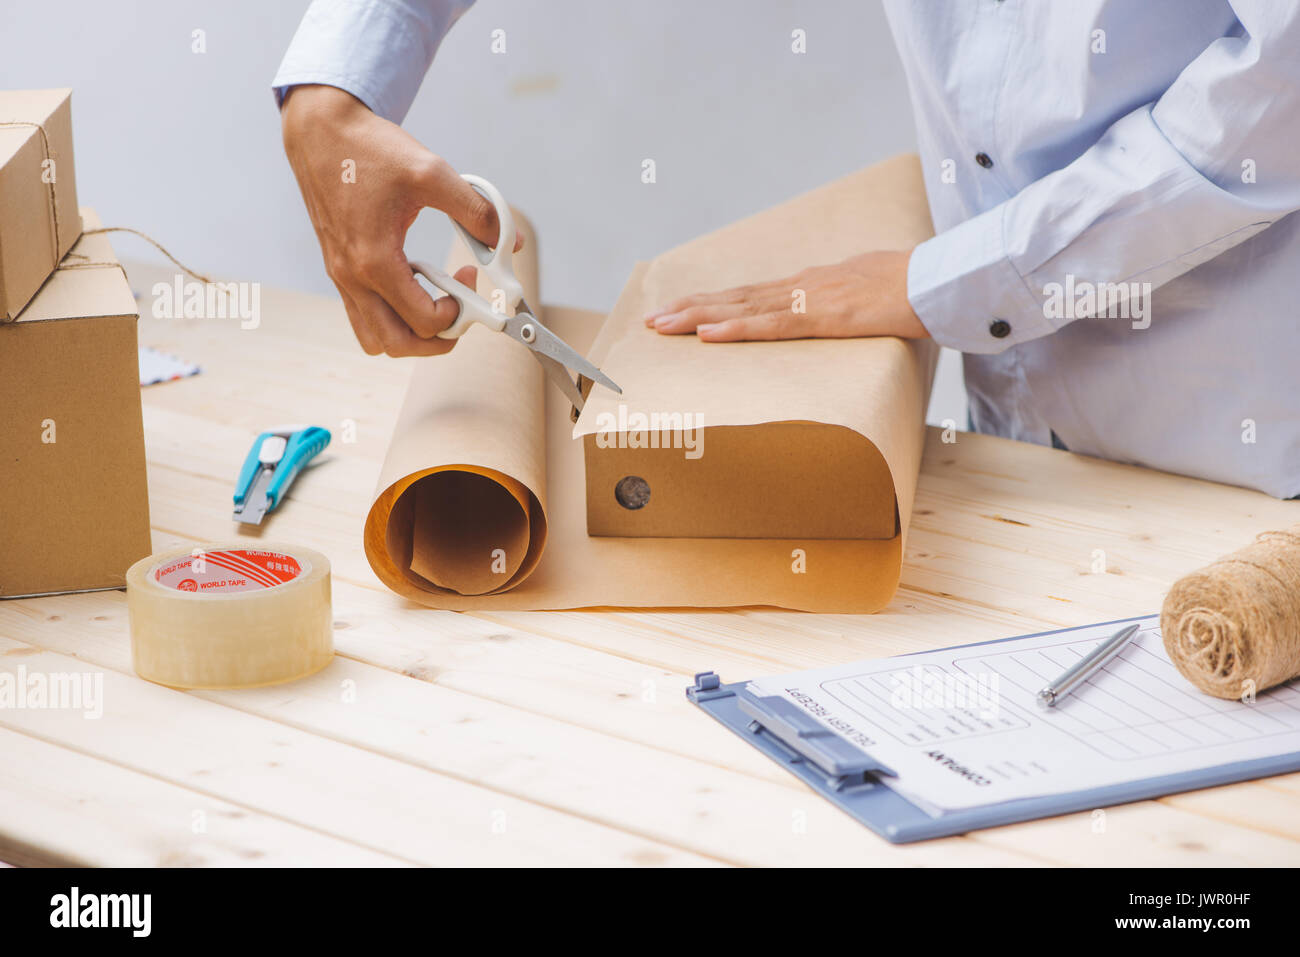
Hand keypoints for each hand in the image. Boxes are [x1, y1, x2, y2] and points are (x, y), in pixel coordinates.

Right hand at [280, 84, 521, 356]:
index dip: (459, 312)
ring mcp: (341, 276)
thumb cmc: (369, 150)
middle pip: (397, 345)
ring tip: (433, 300)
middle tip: (459, 309)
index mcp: (375, 261)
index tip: (471, 277)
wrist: (320, 130)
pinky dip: (390, 315)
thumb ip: (477, 211)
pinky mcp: (338, 269)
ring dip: (409, 333)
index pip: (424, 321)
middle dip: (437, 339)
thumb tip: (510, 242)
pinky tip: (411, 280)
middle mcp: (352, 277)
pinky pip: (362, 316)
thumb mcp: (433, 174)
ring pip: (374, 339)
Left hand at [643, 250, 927, 341]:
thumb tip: (842, 314)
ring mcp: (809, 299)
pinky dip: (736, 329)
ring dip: (699, 317)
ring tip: (663, 325)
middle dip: (692, 309)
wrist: (941, 279)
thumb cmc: (914, 290)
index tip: (682, 310)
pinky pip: (771, 326)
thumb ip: (848, 306)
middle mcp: (801, 287)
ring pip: (742, 309)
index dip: (715, 303)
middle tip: (654, 320)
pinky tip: (708, 334)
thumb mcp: (871, 298)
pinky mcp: (822, 316)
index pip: (752, 295)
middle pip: (735, 298)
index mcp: (811, 286)